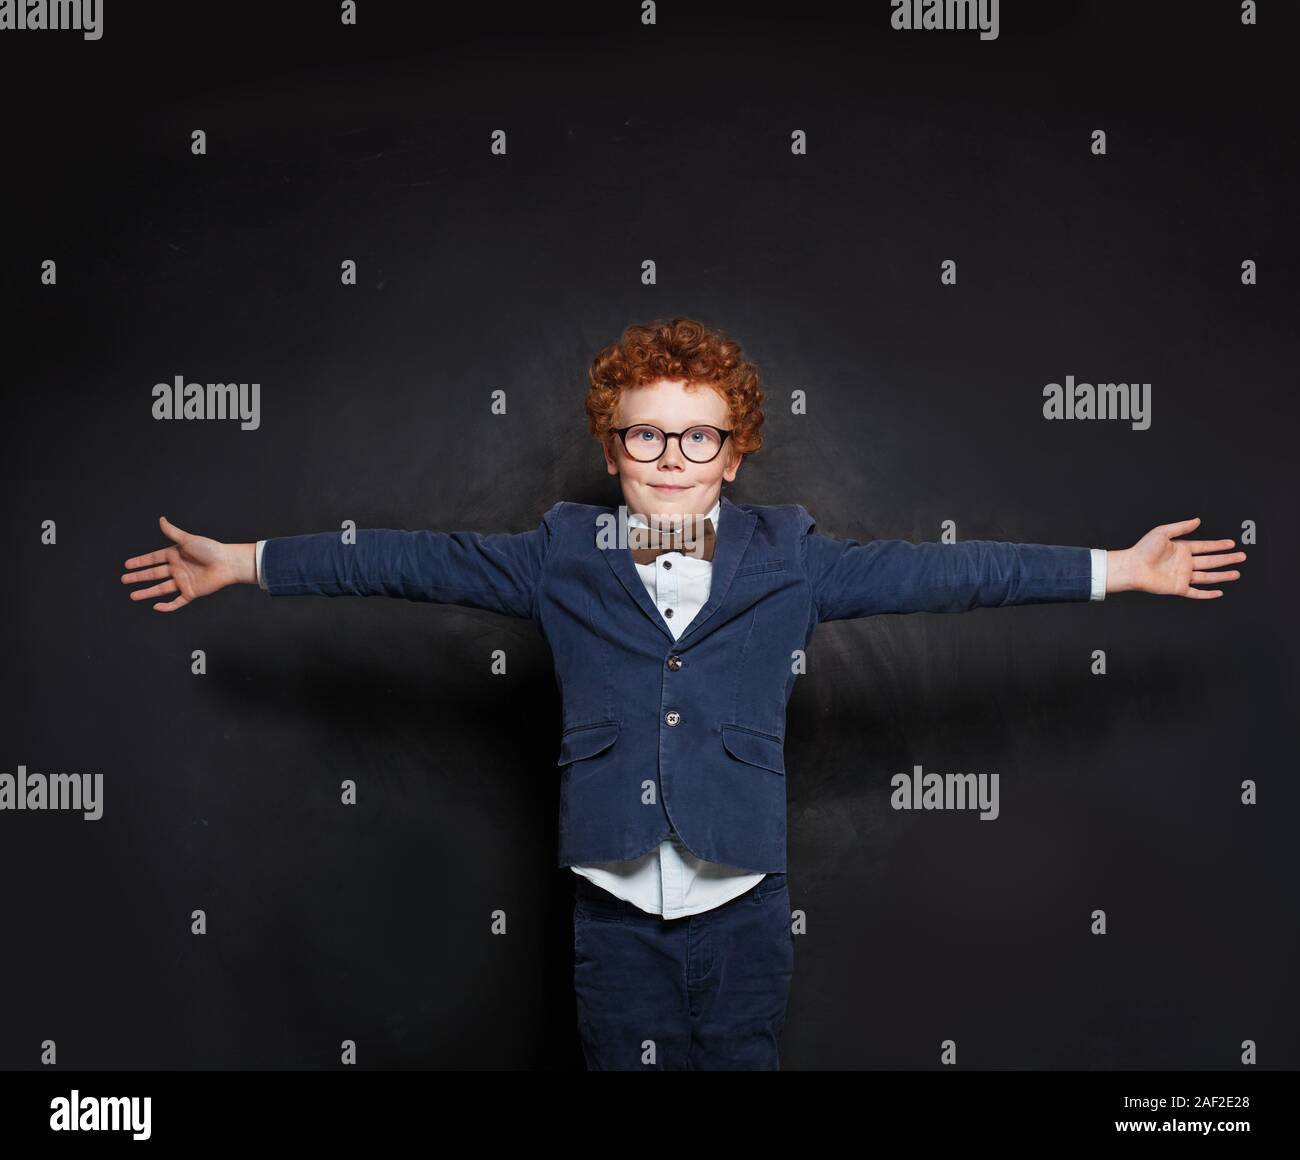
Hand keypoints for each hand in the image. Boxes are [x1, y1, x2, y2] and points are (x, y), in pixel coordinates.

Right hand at [121, 516, 247, 611]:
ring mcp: (183, 581)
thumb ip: (172, 532)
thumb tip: (161, 519)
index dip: (140, 562)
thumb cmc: (210, 549)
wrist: (227, 563)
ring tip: (132, 595)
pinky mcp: (191, 592)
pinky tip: (156, 606)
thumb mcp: (188, 539)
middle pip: (153, 574)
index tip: (127, 565)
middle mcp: (177, 568)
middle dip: (138, 577)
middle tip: (124, 579)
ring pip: (161, 588)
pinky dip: (167, 606)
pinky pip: (177, 601)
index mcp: (175, 555)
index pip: (153, 559)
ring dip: (147, 592)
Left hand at [1108, 518, 1245, 598]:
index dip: (1219, 545)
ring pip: (1208, 576)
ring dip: (1222, 575)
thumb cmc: (1143, 549)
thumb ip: (1181, 527)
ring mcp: (1182, 576)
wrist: (1132, 567)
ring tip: (1237, 573)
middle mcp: (1184, 563)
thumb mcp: (1162, 532)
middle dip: (1227, 559)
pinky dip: (1208, 594)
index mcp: (1181, 549)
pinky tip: (1219, 592)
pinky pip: (1196, 592)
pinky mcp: (1178, 588)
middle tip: (1242, 556)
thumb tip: (1197, 520)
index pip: (1205, 547)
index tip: (1232, 543)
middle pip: (1211, 561)